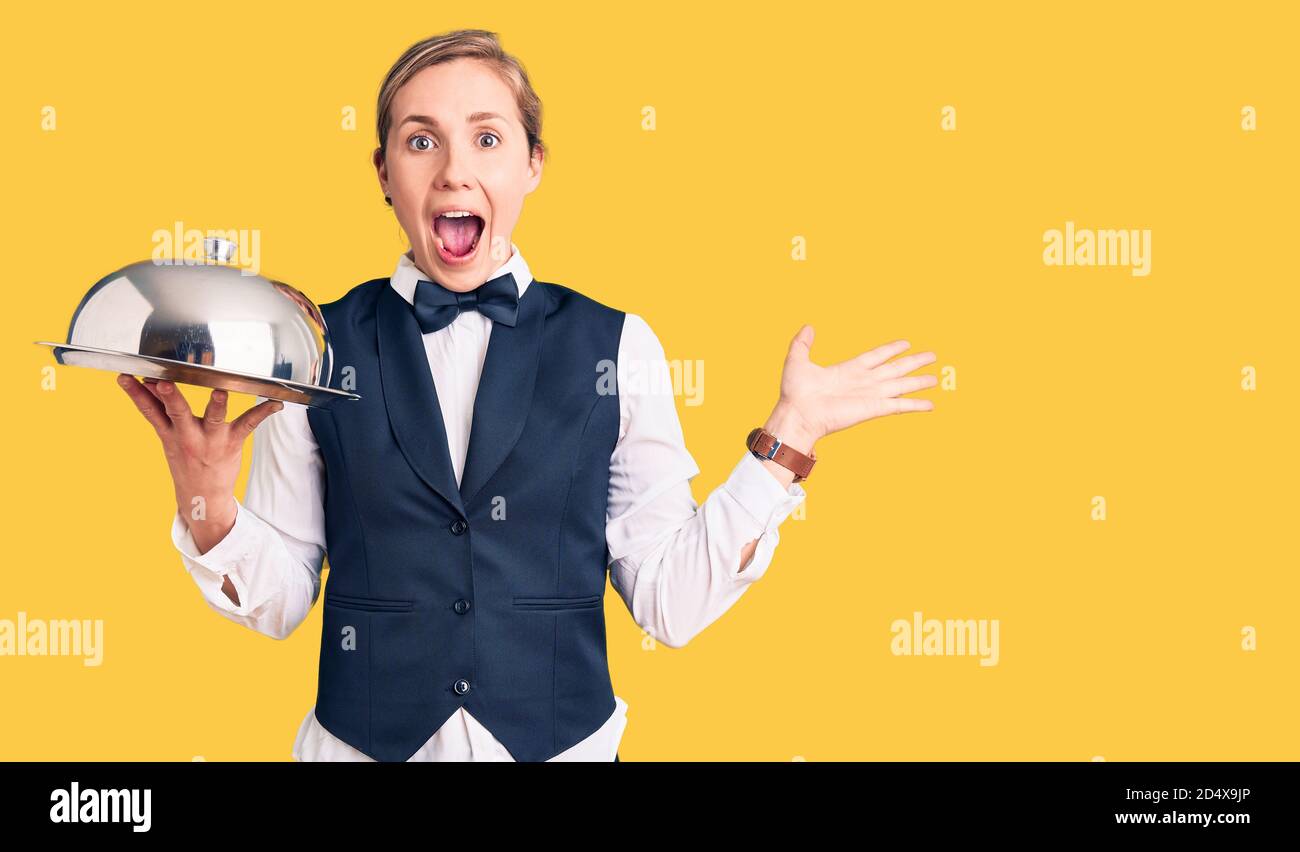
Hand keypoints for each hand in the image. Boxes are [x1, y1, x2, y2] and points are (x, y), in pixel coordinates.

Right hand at [116, 374, 282, 551]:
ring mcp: (211, 439)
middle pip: (177, 413)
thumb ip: (160, 411)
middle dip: (170, 398)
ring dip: (216, 405)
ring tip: (219, 392)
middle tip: (164, 383)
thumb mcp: (167, 438)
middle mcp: (188, 436)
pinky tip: (276, 403)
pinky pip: (249, 424)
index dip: (136, 394)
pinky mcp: (232, 441)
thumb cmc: (186, 460)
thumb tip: (150, 383)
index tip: (126, 378)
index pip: (149, 411)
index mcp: (169, 433)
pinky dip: (263, 412)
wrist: (203, 496)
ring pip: (212, 419)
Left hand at [764, 326, 936, 452]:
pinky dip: (916, 404)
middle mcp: (863, 382)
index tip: (906, 343)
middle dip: (914, 362)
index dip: (891, 349)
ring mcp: (870, 395)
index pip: (876, 356)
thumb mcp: (796, 360)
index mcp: (849, 370)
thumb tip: (808, 326)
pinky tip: (930, 404)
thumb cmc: (794, 392)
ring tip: (936, 378)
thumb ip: (803, 343)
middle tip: (932, 355)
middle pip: (895, 368)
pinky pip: (899, 405)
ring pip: (901, 384)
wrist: (797, 414)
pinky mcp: (873, 408)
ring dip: (919, 381)